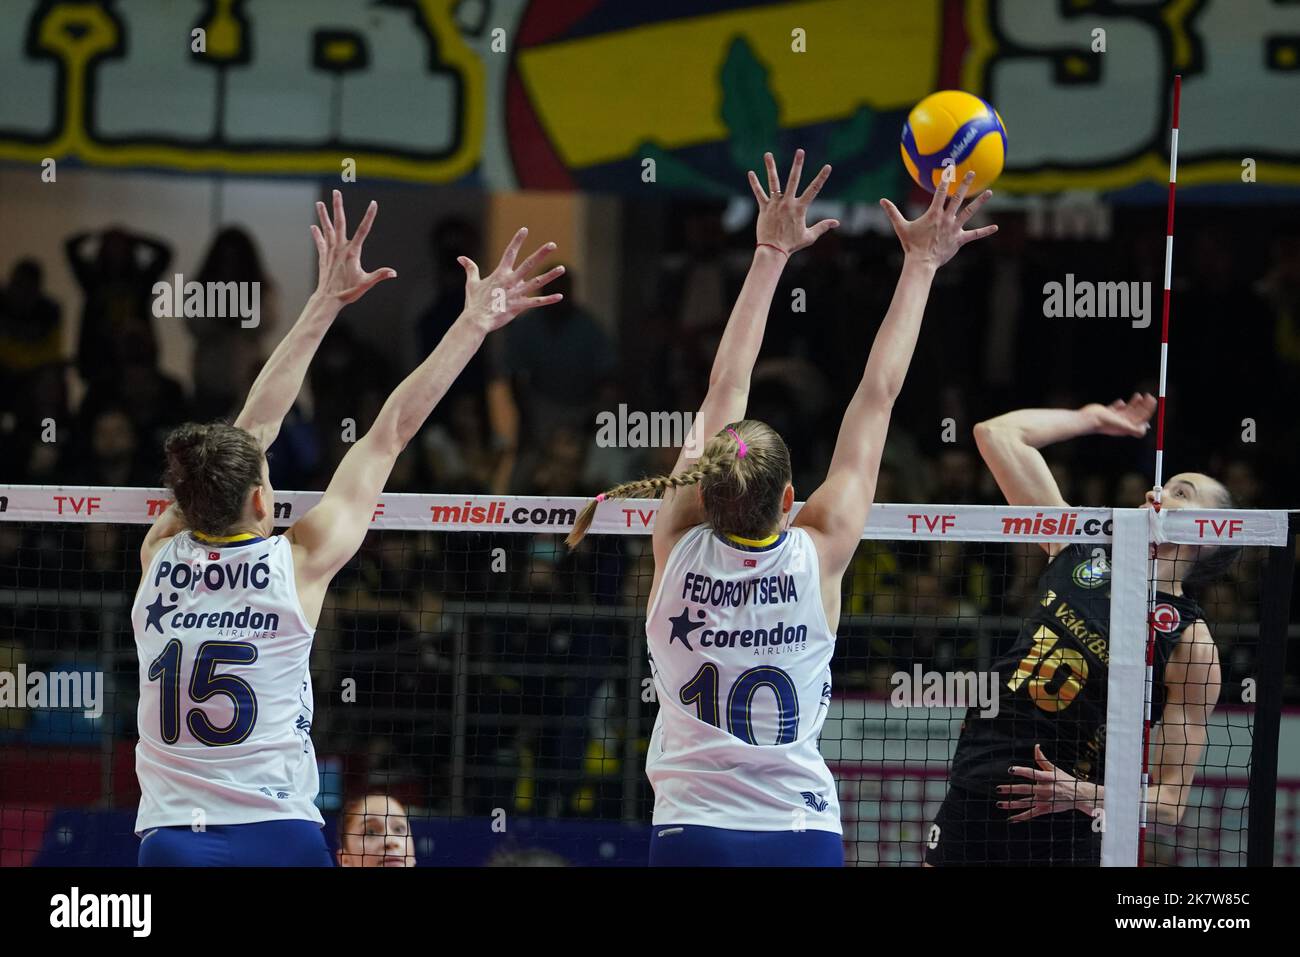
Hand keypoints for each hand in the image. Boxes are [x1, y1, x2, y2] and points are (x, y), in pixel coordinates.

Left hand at [311, 190, 396, 304]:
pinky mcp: (323, 257)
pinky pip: (320, 242)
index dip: (369, 216)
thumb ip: (379, 276)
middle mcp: (340, 248)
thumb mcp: (366, 283)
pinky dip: (317, 234)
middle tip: (336, 192)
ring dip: (323, 215)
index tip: (373, 204)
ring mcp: (330, 252)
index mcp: (352, 252)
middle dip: (338, 206)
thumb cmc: (348, 292)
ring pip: (327, 229)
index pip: (363, 230)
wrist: (328, 299)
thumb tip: (393, 272)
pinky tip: (314, 226)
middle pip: (339, 223)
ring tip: (320, 203)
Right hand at [458, 227, 564, 331]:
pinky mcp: (519, 306)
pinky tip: (560, 296)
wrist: (476, 320)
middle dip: (541, 253)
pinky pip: (536, 302)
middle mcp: (510, 281)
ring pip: (537, 282)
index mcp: (500, 274)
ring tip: (562, 268)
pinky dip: (548, 300)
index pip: (510, 253)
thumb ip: (470, 269)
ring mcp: (516, 293)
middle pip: (528, 264)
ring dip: (550, 275)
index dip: (517, 240)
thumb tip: (461, 258)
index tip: (525, 230)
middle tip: (553, 244)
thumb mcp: (472, 283)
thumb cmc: (474, 302)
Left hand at [748, 150, 838, 254]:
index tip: (827, 166)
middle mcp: (787, 203)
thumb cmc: (792, 245)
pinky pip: (759, 193)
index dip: (821, 178)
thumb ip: (822, 226)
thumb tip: (837, 222)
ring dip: (771, 167)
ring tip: (768, 154)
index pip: (814, 190)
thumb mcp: (810, 236)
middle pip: (793, 180)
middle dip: (797, 165)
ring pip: (773, 182)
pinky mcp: (764, 208)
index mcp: (800, 208)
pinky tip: (751, 173)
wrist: (773, 251)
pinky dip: (754, 183)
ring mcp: (775, 204)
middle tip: (800, 151)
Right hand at [880, 169, 996, 268]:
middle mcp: (946, 218)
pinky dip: (984, 231)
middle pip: (958, 198)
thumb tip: (881, 201)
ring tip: (990, 192)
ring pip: (969, 212)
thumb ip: (892, 212)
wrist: (921, 263)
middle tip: (972, 172)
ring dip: (980, 202)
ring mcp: (955, 229)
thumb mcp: (900, 227)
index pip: (940, 192)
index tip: (950, 168)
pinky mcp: (960, 240)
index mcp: (934, 214)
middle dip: (965, 184)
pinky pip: (974, 234)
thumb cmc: (911, 245)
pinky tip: (995, 227)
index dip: (945, 179)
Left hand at [995, 744, 1095, 821]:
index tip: (1010, 769)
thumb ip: (1042, 759)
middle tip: (998, 788)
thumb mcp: (1055, 769)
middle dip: (1011, 789)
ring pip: (1026, 803)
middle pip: (1026, 790)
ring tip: (999, 804)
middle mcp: (1046, 789)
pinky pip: (1031, 814)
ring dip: (1012, 804)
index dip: (1021, 771)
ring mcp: (1045, 801)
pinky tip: (1011, 818)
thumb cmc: (1065, 780)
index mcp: (1048, 778)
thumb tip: (1036, 746)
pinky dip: (1021, 817)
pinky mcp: (1046, 809)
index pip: (1032, 773)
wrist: (1079, 796)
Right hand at [1084, 392, 1155, 437]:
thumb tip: (1145, 430)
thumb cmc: (1105, 423)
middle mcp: (1122, 423)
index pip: (1142, 418)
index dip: (1149, 410)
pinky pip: (1118, 407)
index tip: (1152, 401)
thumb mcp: (1123, 426)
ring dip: (1135, 402)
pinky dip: (1121, 404)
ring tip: (1138, 395)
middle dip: (1144, 405)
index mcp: (1127, 427)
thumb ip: (1134, 429)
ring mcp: (1115, 418)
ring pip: (1129, 409)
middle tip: (1148, 395)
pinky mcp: (1108, 413)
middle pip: (1137, 413)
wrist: (1089, 419)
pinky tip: (1120, 403)